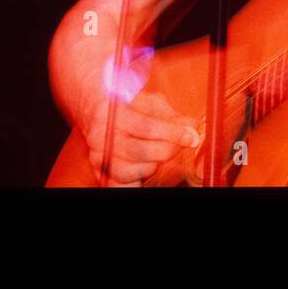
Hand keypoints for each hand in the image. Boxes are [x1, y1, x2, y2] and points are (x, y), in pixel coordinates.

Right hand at [80, 87, 201, 186]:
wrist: (95, 110)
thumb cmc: (127, 105)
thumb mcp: (149, 103)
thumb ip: (171, 116)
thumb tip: (191, 127)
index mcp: (113, 113)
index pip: (146, 127)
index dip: (172, 133)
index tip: (190, 137)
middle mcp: (100, 136)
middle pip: (137, 151)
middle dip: (165, 151)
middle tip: (179, 146)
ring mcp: (97, 156)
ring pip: (126, 171)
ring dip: (150, 166)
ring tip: (159, 157)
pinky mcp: (99, 172)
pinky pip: (117, 185)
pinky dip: (135, 180)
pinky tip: (146, 169)